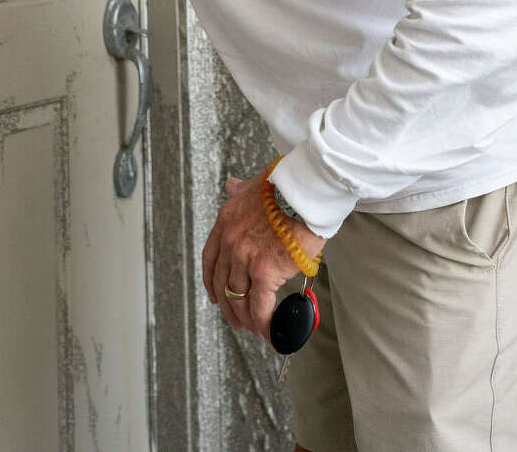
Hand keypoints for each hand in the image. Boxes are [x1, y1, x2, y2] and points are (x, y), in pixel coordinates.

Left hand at [199, 172, 326, 339]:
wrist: (306, 191)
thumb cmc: (287, 187)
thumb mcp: (253, 184)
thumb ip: (240, 190)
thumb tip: (230, 185)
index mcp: (225, 222)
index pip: (210, 258)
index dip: (211, 280)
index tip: (214, 294)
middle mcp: (230, 242)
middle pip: (222, 283)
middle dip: (228, 305)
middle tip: (236, 320)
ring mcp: (245, 258)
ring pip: (239, 298)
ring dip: (245, 318)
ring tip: (254, 329)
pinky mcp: (265, 272)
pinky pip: (260, 306)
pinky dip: (263, 323)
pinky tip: (268, 332)